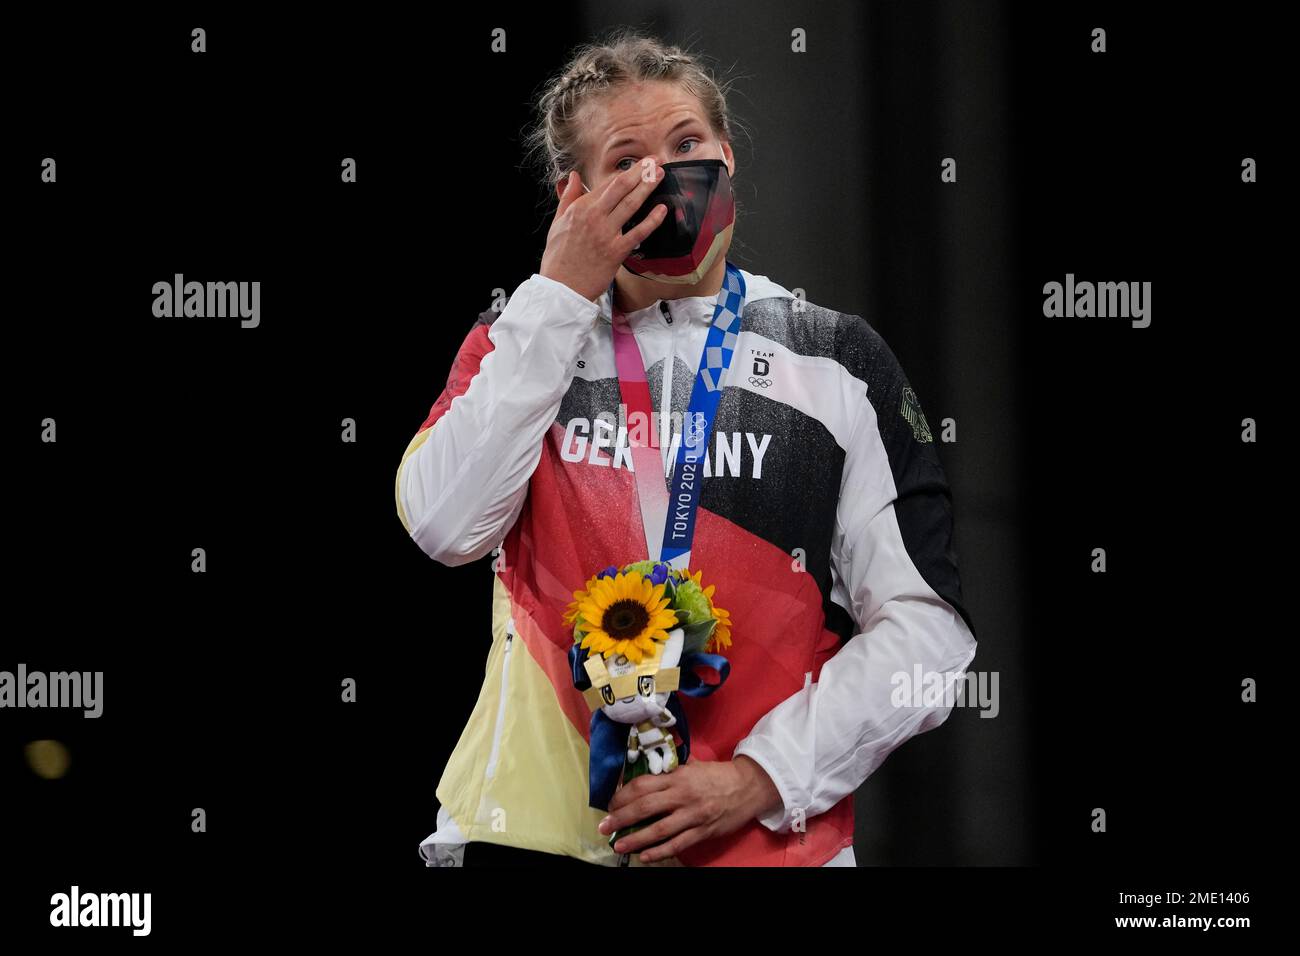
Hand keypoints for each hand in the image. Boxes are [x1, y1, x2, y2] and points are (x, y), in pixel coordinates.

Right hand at [540, 158, 668, 301]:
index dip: (626, 173)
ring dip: (648, 187)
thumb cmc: (558, 258)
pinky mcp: (616, 252)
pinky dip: (652, 220)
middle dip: (640, 171)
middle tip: (656, 160)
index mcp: (579, 209)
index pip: (607, 184)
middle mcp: (593, 217)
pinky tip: (662, 209)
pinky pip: (638, 232)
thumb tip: (574, 177)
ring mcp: (606, 234)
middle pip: (621, 187)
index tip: (639, 165)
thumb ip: (568, 198)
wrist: (561, 288)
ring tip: (661, 175)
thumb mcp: (557, 223)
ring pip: (631, 204)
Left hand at [596, 756, 782, 863]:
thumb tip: (646, 774)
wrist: (748, 786)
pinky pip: (677, 844)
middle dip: (621, 818)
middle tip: (604, 827)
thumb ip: (670, 772)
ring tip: (619, 845)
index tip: (611, 804)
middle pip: (645, 807)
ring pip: (659, 829)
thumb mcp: (692, 766)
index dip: (623, 795)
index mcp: (678, 777)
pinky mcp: (703, 831)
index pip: (643, 785)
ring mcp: (693, 816)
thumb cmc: (717, 775)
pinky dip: (659, 852)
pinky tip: (645, 856)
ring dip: (636, 839)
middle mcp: (682, 796)